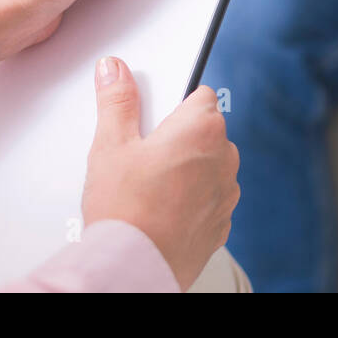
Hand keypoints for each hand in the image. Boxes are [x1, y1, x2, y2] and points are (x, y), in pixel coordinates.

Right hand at [83, 57, 239, 290]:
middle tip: (142, 154)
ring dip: (187, 168)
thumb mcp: (111, 145)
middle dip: (178, 136)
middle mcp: (224, 158)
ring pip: (208, 165)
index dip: (173, 101)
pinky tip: (161, 209)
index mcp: (203, 129)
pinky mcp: (222, 222)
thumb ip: (117, 101)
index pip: (200, 94)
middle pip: (204, 130)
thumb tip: (116, 70)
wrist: (134, 267)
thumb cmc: (126, 210)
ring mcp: (227, 192)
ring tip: (148, 185)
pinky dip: (191, 199)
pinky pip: (209, 198)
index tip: (153, 114)